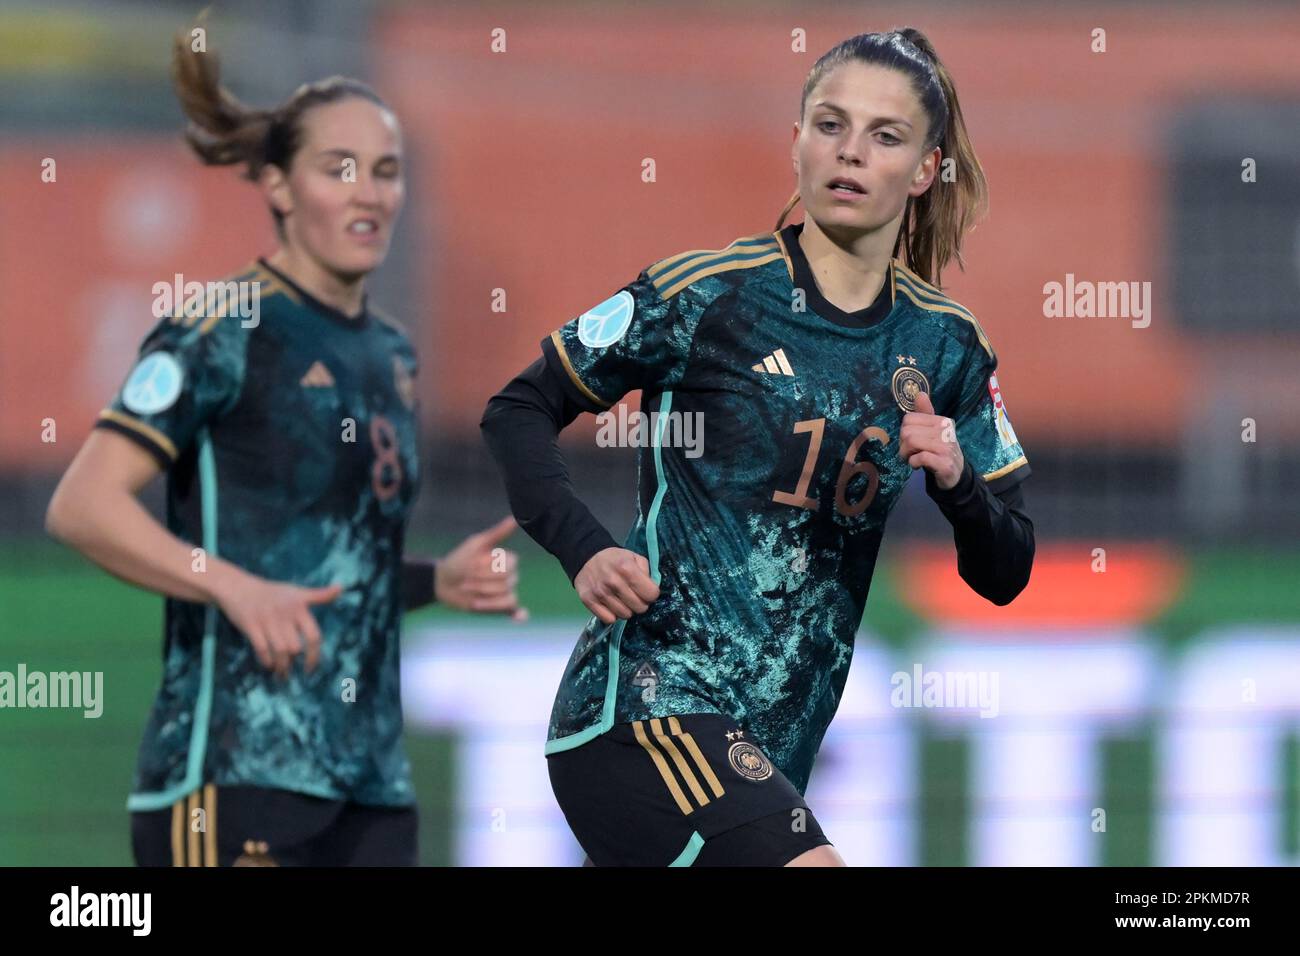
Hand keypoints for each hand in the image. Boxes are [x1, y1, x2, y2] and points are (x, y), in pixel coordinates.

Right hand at [212, 569, 341, 678]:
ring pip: (279, 651)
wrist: (238, 587)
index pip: (313, 636)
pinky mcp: (250, 625)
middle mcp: (284, 614)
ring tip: (282, 675)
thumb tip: (340, 588)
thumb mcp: (297, 592)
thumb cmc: (272, 592)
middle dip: (295, 663)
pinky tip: (269, 665)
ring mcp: (267, 620)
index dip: (314, 656)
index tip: (311, 668)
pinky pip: (261, 649)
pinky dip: (266, 661)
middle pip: (295, 648)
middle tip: (294, 673)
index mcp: (299, 607)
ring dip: (281, 667)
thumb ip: (319, 595)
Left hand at [435, 516, 528, 619]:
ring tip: (467, 590)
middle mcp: (508, 574)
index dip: (490, 567)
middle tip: (466, 579)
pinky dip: (518, 613)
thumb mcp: (475, 544)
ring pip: (507, 595)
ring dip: (484, 595)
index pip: (511, 564)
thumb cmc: (458, 560)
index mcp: (506, 558)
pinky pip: (512, 607)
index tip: (473, 564)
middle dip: (483, 581)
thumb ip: (497, 534)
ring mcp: (504, 591)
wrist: (442, 582)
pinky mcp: (499, 606)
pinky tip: (521, 617)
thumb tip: (514, 519)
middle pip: (508, 581)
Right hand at [574, 547, 659, 625]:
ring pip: (625, 615)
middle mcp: (613, 582)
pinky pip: (609, 619)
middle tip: (635, 596)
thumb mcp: (635, 558)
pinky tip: (612, 605)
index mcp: (627, 569)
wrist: (586, 558)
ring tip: (623, 600)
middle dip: (641, 603)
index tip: (646, 590)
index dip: (652, 594)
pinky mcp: (589, 601)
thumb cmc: (615, 559)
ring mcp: (600, 593)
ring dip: (627, 609)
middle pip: (640, 608)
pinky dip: (612, 615)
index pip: (651, 594)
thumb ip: (647, 573)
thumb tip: (651, 591)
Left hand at [898, 389, 964, 490]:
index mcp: (942, 421)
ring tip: (913, 459)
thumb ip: (925, 413)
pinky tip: (918, 465)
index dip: (904, 431)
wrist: (955, 474)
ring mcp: (946, 447)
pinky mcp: (944, 463)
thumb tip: (920, 394)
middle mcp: (945, 431)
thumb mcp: (932, 431)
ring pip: (911, 442)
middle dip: (903, 445)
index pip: (909, 419)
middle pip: (907, 431)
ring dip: (906, 454)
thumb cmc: (939, 450)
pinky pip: (919, 457)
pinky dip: (914, 463)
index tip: (911, 441)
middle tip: (910, 452)